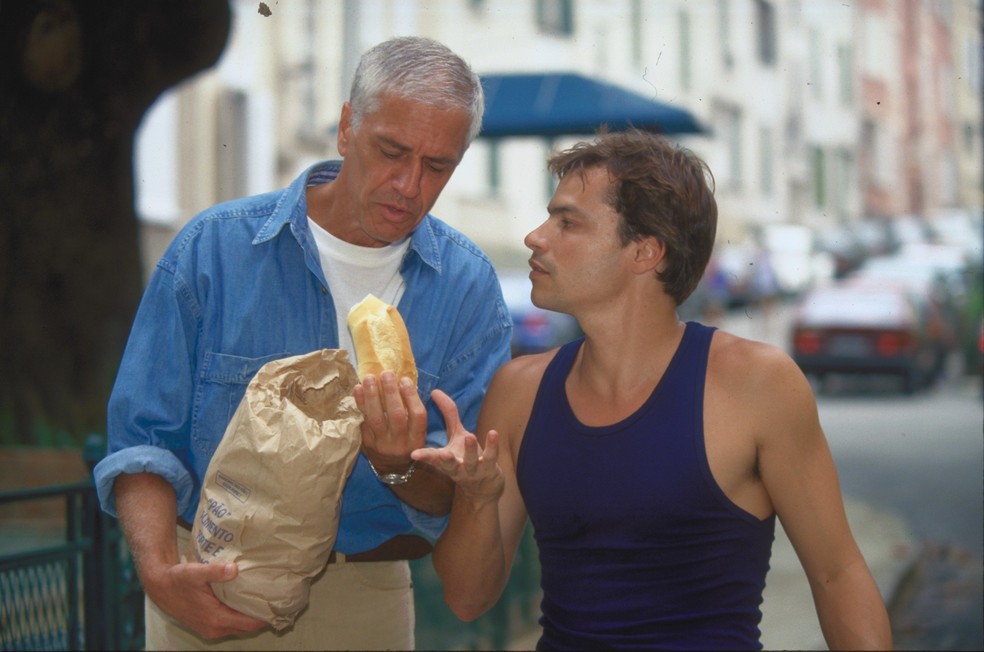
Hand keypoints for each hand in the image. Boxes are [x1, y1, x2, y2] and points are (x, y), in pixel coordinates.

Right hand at [143, 559, 267, 639]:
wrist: (160, 586)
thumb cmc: (178, 579)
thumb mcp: (195, 572)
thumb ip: (215, 571)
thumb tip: (234, 569)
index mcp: (216, 618)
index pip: (249, 623)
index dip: (266, 616)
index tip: (281, 605)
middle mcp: (215, 628)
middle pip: (247, 627)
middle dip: (262, 617)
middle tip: (278, 600)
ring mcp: (210, 629)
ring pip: (239, 627)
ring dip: (251, 617)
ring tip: (265, 600)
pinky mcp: (207, 625)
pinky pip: (230, 624)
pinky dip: (240, 617)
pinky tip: (247, 602)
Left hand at [354, 371, 427, 471]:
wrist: (395, 470)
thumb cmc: (409, 444)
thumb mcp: (419, 433)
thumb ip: (414, 413)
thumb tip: (402, 383)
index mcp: (417, 438)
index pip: (418, 416)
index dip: (411, 397)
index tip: (405, 380)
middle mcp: (401, 442)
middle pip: (396, 415)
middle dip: (391, 392)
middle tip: (386, 373)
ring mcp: (383, 444)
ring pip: (376, 419)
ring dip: (372, 396)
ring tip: (369, 378)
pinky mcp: (368, 444)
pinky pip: (363, 422)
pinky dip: (360, 404)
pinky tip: (358, 389)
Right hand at [412, 389, 503, 503]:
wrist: (483, 487)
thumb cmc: (464, 456)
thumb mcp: (455, 435)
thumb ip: (447, 414)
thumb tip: (435, 391)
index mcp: (445, 461)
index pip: (431, 459)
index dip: (423, 456)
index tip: (413, 455)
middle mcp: (457, 467)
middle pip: (449, 464)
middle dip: (446, 460)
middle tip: (443, 454)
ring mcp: (474, 469)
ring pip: (471, 461)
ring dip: (470, 450)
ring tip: (470, 437)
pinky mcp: (489, 468)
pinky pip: (491, 457)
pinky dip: (492, 446)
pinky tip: (493, 433)